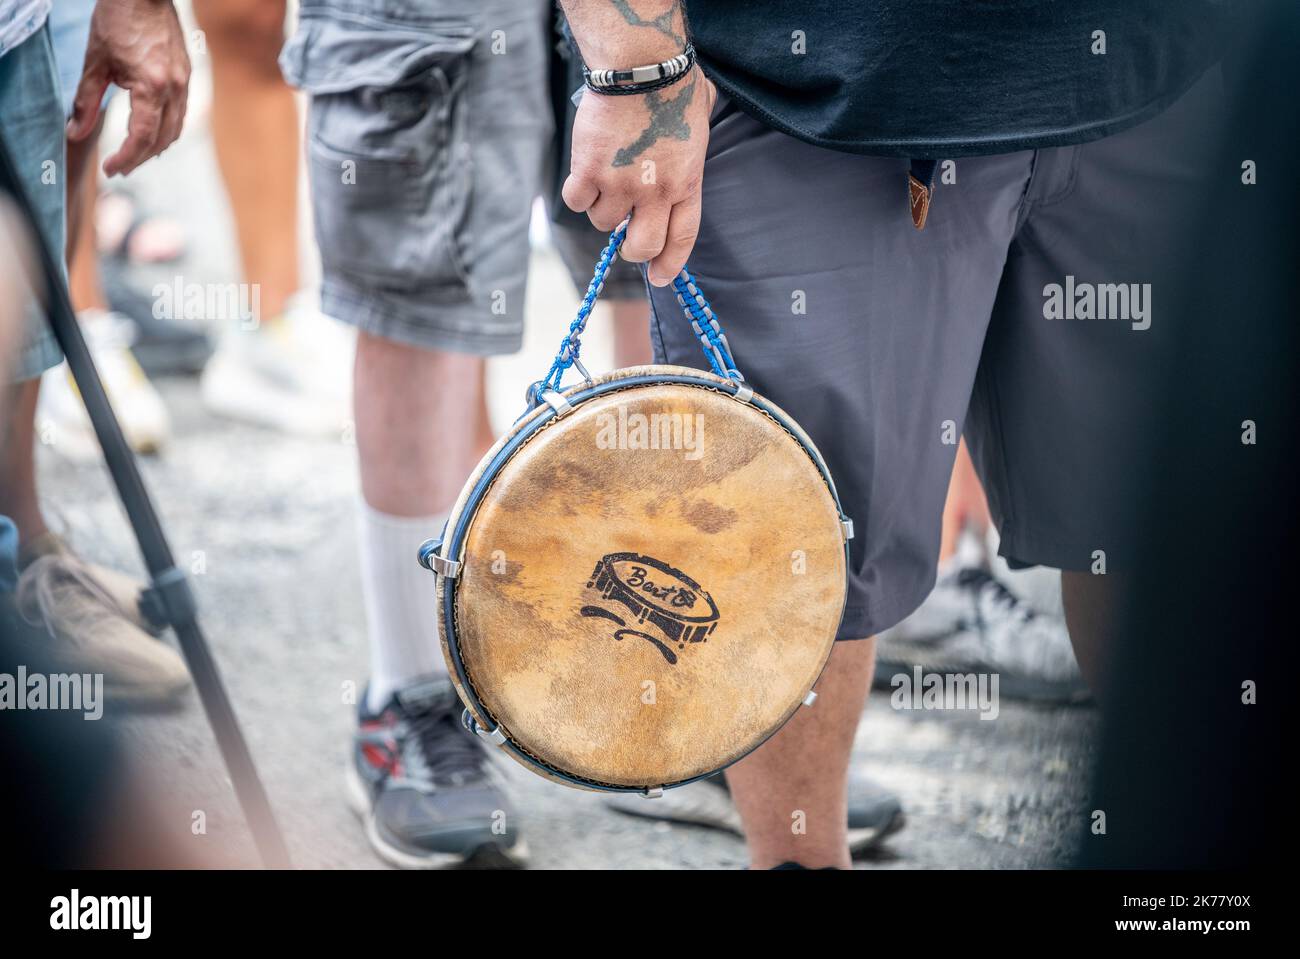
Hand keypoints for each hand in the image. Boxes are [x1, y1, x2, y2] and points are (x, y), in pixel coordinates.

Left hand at [68, 0, 190, 176]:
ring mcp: (184, 83)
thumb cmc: (118, 19)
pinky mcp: (185, 76)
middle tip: (120, 167)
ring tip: (135, 155)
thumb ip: (85, 101)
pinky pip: (181, 114)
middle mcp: (174, 89)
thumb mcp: (95, 61)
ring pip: (176, 130)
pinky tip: (152, 132)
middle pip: (162, 139)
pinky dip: (167, 129)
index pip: (141, 137)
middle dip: (140, 158)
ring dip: (156, 147)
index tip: (110, 168)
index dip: (126, 158)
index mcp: (152, 86)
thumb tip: (75, 132)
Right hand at [563, 66, 715, 285]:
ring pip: (603, 222)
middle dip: (632, 250)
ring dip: (602, 208)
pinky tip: (584, 174)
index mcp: (686, 183)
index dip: (670, 263)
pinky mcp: (588, 171)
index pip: (681, 239)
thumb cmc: (673, 88)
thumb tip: (689, 152)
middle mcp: (654, 192)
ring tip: (606, 180)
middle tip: (625, 238)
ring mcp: (619, 184)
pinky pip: (575, 201)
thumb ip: (691, 154)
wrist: (640, 67)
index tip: (660, 277)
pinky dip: (577, 193)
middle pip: (642, 247)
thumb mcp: (701, 125)